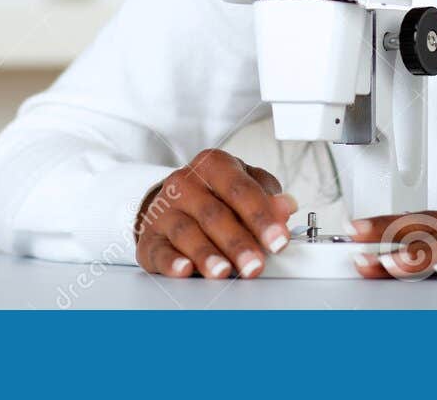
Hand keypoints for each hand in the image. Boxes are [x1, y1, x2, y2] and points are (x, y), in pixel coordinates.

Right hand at [133, 148, 296, 278]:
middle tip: (255, 264)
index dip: (262, 217)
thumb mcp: (243, 185)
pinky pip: (160, 250)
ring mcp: (165, 210)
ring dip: (207, 254)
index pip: (241, 190)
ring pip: (187, 233)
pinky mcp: (150, 237)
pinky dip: (172, 262)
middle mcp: (186, 183)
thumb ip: (267, 196)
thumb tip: (286, 207)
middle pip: (215, 214)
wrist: (171, 201)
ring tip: (224, 271)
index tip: (279, 240)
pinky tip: (185, 270)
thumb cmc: (214, 194)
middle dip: (238, 243)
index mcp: (214, 165)